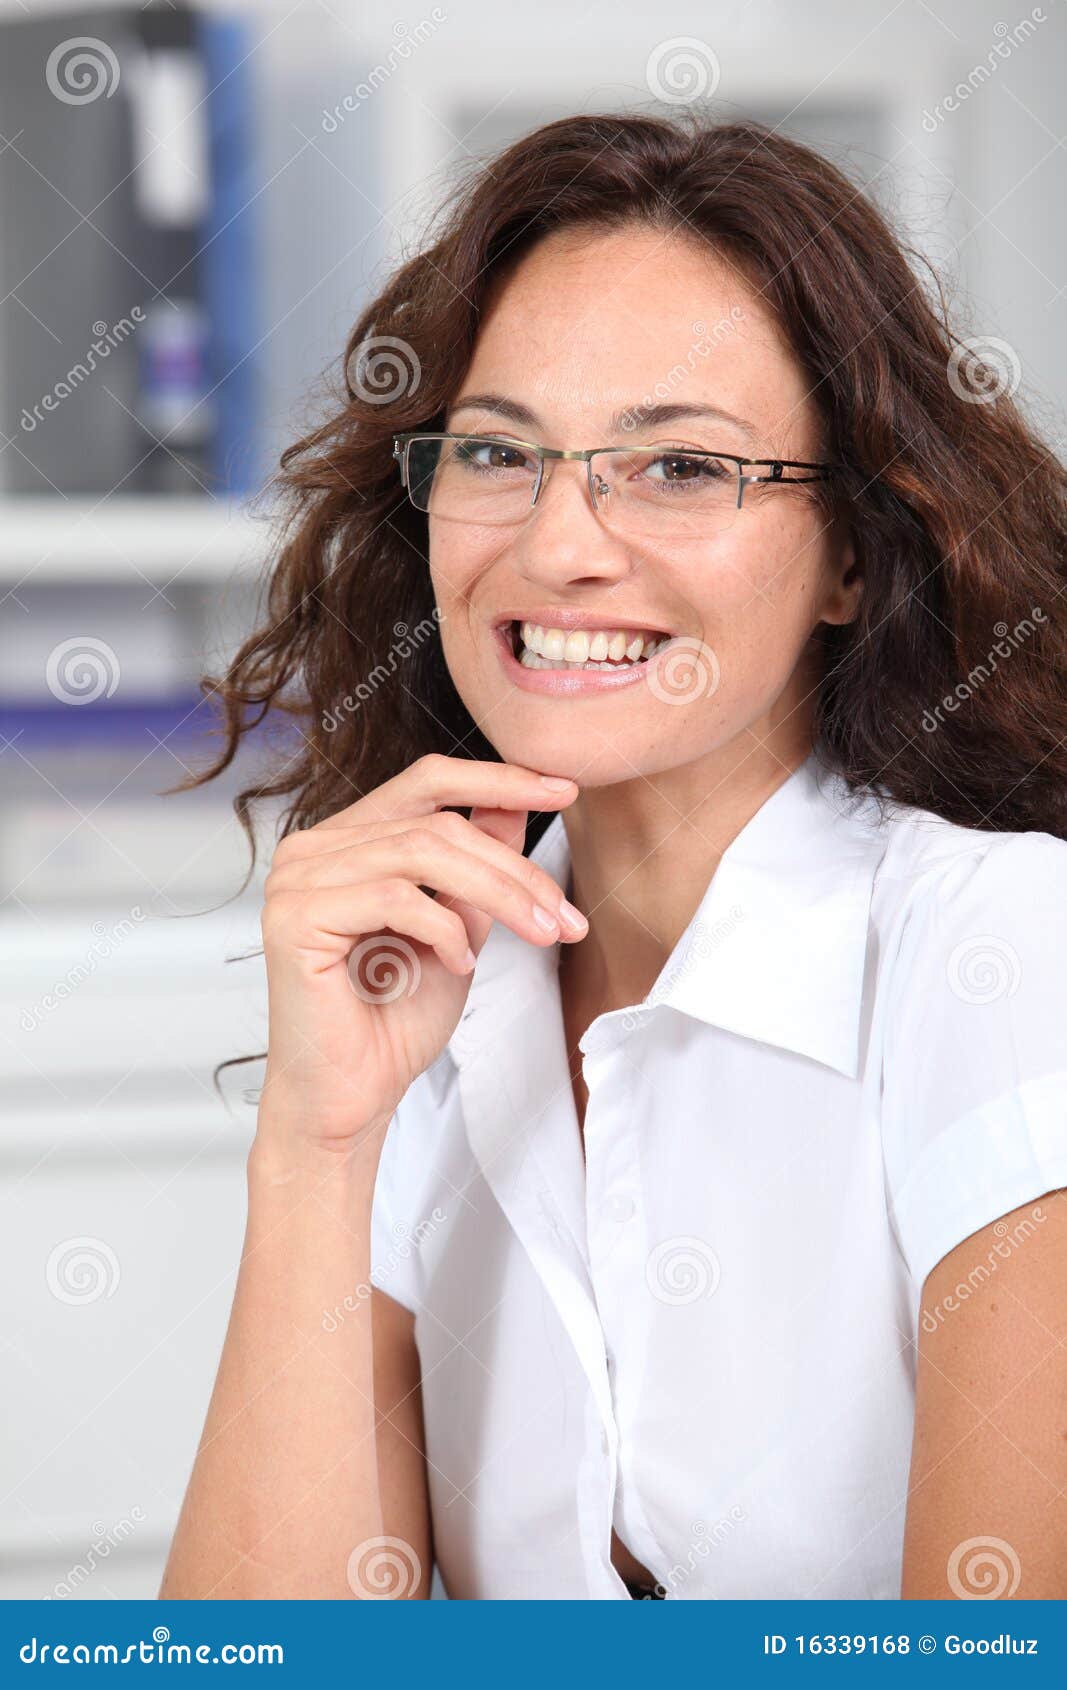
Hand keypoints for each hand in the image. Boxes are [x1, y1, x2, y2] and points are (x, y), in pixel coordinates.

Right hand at [255, 754, 585, 1156]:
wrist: (352, 1098)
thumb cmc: (395, 1022)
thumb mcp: (459, 927)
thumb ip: (477, 866)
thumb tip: (517, 801)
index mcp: (346, 840)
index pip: (427, 781)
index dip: (499, 779)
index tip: (565, 789)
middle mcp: (313, 849)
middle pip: (436, 824)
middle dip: (514, 868)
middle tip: (564, 915)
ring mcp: (296, 878)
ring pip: (422, 853)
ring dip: (497, 895)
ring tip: (535, 937)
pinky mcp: (294, 916)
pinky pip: (392, 897)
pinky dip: (443, 929)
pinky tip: (459, 963)